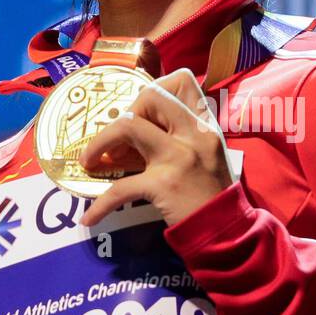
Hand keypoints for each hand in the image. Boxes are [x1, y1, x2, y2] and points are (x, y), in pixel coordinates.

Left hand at [77, 68, 232, 228]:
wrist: (226, 232)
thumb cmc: (211, 194)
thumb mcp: (204, 154)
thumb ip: (180, 135)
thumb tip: (138, 124)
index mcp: (204, 125)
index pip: (182, 82)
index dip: (153, 91)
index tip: (138, 111)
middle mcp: (193, 134)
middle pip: (150, 97)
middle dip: (124, 113)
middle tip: (116, 140)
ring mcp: (178, 157)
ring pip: (128, 126)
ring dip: (100, 143)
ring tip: (90, 162)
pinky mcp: (163, 185)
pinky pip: (120, 188)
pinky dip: (100, 205)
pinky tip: (90, 217)